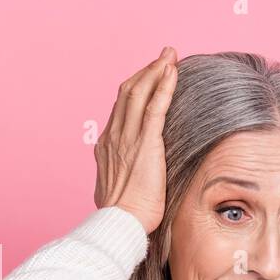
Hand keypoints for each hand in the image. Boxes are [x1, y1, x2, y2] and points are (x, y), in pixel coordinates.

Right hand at [93, 46, 179, 233]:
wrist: (119, 223)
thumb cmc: (122, 216)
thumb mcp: (116, 190)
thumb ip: (121, 176)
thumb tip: (126, 178)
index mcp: (107, 145)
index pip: (122, 109)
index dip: (137, 89)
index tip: (150, 78)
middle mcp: (114, 136)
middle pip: (128, 93)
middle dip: (146, 72)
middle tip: (163, 57)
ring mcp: (127, 138)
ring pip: (139, 93)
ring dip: (155, 71)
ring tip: (169, 56)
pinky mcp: (145, 143)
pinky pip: (155, 107)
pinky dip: (164, 86)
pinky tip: (173, 72)